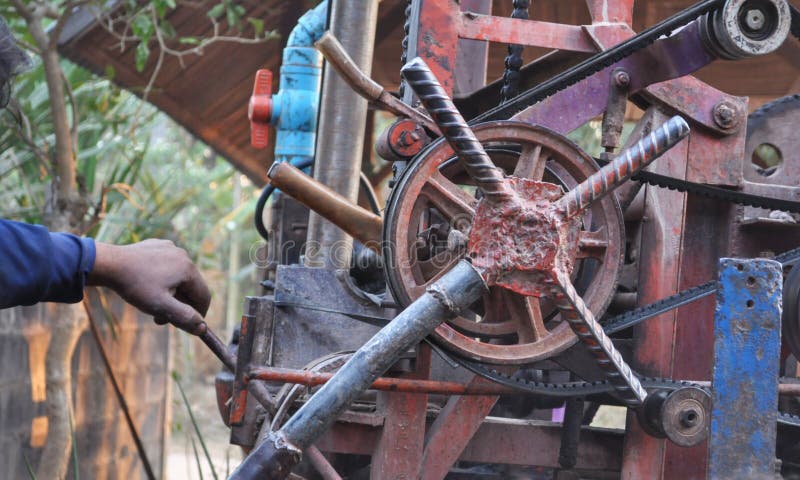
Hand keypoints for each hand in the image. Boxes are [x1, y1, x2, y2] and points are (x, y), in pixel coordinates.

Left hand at [88, 239, 210, 334]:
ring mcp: (170, 248)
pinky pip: (167, 266)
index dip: (199, 314)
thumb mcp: (161, 306)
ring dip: (171, 293)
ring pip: (179, 277)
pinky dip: (162, 278)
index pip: (204, 296)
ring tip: (152, 302)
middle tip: (161, 318)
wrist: (108, 264)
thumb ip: (184, 317)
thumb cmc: (135, 286)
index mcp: (189, 269)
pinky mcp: (158, 246)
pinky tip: (146, 284)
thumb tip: (202, 328)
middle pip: (191, 287)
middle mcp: (184, 255)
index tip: (187, 326)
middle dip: (180, 304)